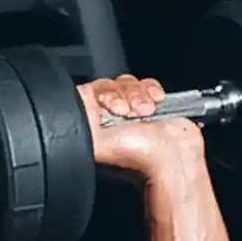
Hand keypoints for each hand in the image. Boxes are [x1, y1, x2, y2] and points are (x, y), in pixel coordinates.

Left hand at [77, 75, 205, 179]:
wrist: (172, 157)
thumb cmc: (137, 157)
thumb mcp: (96, 144)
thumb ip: (80, 126)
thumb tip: (68, 113)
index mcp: (93, 126)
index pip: (87, 94)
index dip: (101, 95)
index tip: (110, 107)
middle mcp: (109, 118)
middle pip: (109, 85)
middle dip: (122, 95)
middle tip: (128, 113)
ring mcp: (131, 110)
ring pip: (127, 83)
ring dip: (138, 95)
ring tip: (146, 113)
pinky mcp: (152, 104)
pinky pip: (146, 84)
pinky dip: (152, 89)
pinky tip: (156, 103)